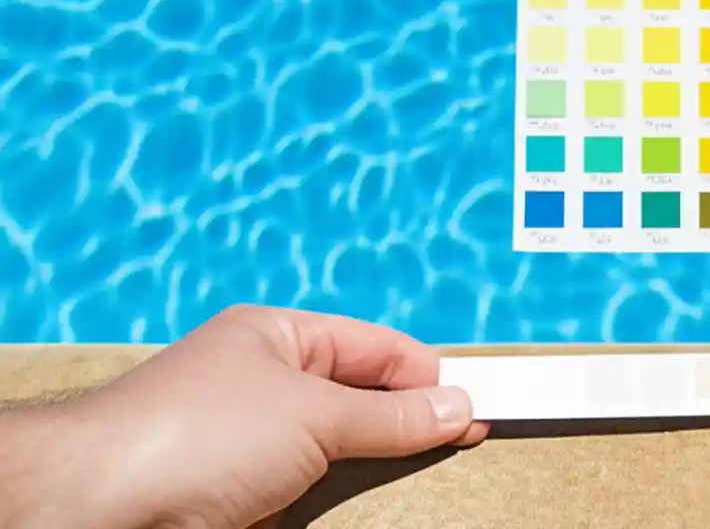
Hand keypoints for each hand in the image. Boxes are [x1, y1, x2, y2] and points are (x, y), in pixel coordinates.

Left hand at [0, 305, 488, 527]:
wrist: (95, 508)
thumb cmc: (195, 433)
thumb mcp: (314, 415)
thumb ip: (393, 415)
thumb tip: (459, 407)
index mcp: (279, 336)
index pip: (375, 346)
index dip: (428, 374)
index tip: (478, 405)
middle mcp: (265, 381)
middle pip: (361, 398)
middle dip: (408, 422)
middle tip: (465, 445)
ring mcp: (250, 439)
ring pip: (338, 449)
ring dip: (375, 464)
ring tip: (425, 478)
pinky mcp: (238, 492)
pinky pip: (310, 490)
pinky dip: (341, 500)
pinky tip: (370, 508)